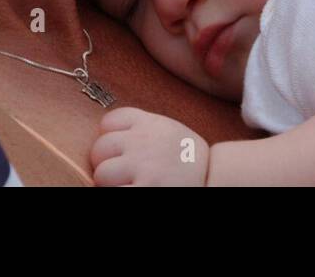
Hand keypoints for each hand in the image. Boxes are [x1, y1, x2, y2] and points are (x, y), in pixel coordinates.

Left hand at [90, 107, 209, 185]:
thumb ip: (141, 129)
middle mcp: (144, 141)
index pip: (109, 122)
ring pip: (102, 174)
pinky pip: (113, 192)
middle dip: (107, 164)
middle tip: (125, 174)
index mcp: (149, 123)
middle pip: (100, 149)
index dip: (111, 139)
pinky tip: (136, 190)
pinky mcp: (145, 190)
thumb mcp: (168, 131)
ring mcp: (144, 166)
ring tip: (131, 185)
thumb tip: (107, 137)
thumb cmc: (187, 159)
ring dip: (111, 184)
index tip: (121, 152)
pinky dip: (120, 193)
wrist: (214, 177)